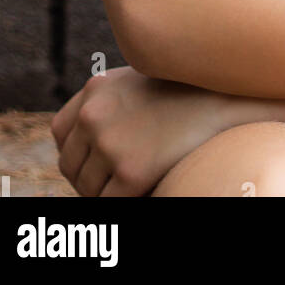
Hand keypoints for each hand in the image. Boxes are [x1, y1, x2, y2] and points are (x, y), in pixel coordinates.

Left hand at [50, 65, 234, 196]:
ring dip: (102, 190)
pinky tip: (141, 190)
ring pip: (86, 187)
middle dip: (88, 174)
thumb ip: (107, 99)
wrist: (223, 101)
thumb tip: (86, 130)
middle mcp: (94, 115)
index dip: (77, 149)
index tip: (95, 158)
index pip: (61, 132)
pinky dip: (119, 201)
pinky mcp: (131, 173)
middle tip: (112, 179)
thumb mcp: (136, 80)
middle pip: (70, 163)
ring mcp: (111, 145)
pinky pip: (108, 203)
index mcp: (95, 89)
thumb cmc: (185, 92)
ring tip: (129, 183)